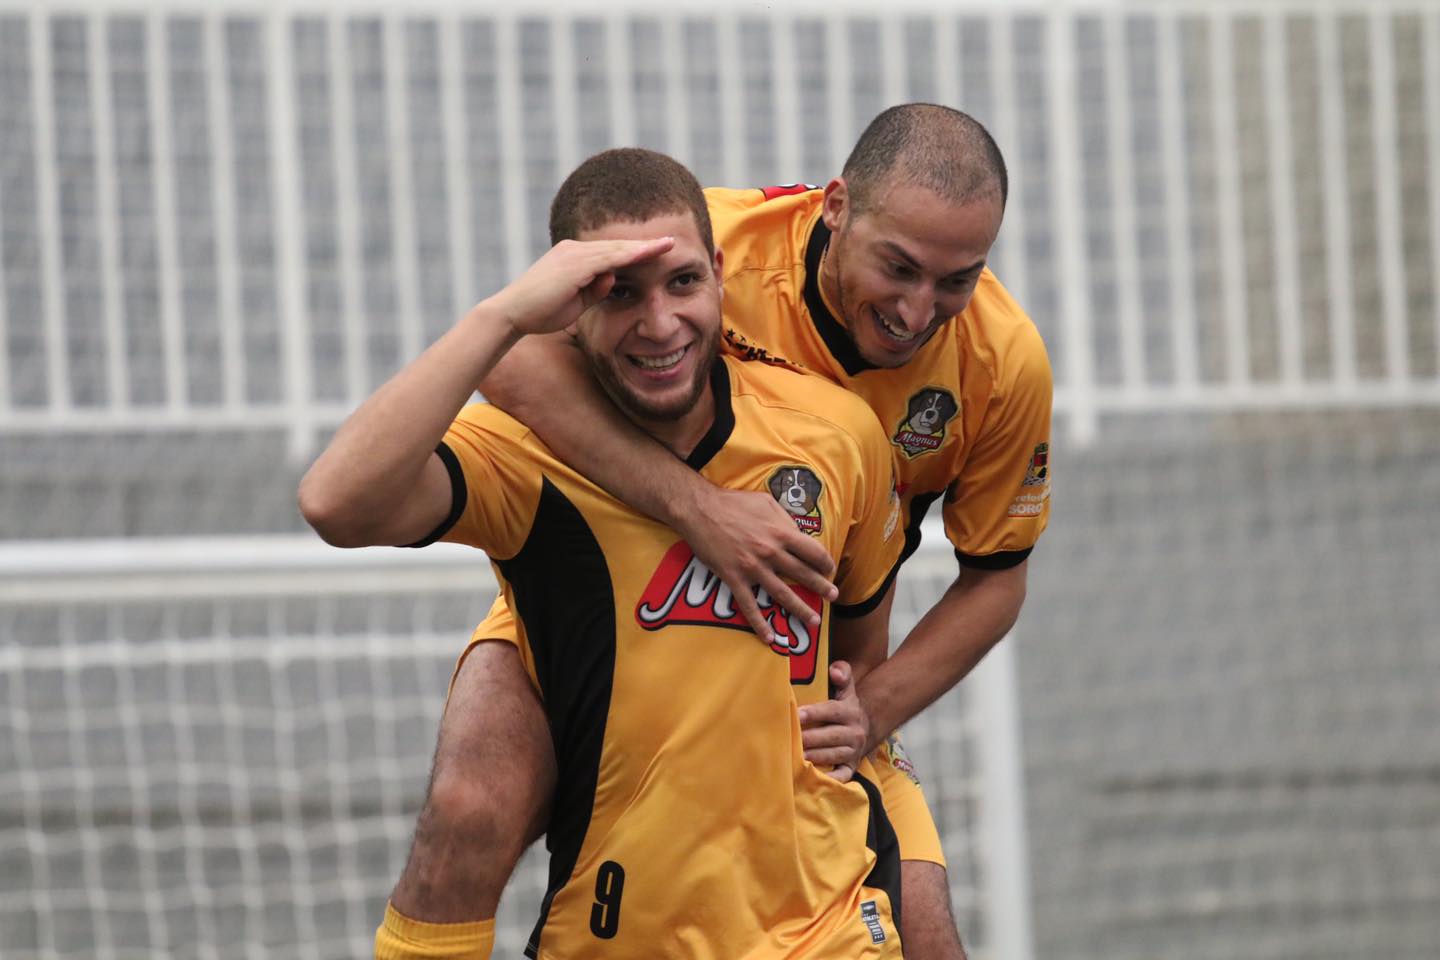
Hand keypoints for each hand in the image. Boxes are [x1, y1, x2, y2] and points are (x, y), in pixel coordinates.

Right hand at [485, 237, 675, 337]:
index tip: (657, 252)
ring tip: (668, 245)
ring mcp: (573, 254)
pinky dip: (630, 255)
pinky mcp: (574, 264)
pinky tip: (648, 253)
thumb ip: (595, 289)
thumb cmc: (540, 312)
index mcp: (573, 257)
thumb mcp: (575, 302)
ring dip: (643, 247)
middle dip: (645, 245)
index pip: (611, 253)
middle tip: (672, 242)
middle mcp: (573, 250)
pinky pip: (608, 257)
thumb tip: (614, 279)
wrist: (513, 314)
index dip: (635, 252)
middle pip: (617, 246)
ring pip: (616, 248)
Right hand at [676, 486, 837, 644]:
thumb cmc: (733, 502)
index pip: (813, 551)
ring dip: (800, 609)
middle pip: (803, 574)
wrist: (700, 510)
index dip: (825, 562)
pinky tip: (769, 638)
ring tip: (813, 621)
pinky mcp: (734, 578)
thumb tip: (797, 532)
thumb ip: (784, 519)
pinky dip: (759, 624)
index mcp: (781, 532)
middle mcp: (771, 552)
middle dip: (821, 587)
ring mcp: (752, 568)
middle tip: (833, 597)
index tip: (829, 569)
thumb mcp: (766, 502)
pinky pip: (749, 606)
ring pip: (782, 594)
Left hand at [798, 661, 868, 782]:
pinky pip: (843, 775)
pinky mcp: (852, 766)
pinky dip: (831, 779)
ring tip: (795, 758)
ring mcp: (854, 751)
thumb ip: (842, 674)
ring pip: (833, 755)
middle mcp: (855, 732)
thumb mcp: (846, 689)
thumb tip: (834, 671)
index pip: (832, 711)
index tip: (797, 715)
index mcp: (850, 711)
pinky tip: (813, 778)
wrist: (866, 728)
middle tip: (790, 740)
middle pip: (830, 736)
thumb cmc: (845, 707)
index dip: (814, 713)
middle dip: (810, 738)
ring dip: (814, 757)